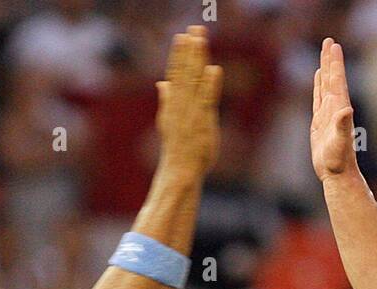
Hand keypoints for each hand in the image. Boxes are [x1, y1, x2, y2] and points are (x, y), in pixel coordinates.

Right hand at [156, 25, 222, 180]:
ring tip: (201, 40)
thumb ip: (167, 101)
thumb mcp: (168, 122)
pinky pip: (206, 101)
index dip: (179, 54)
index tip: (182, 35)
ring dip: (197, 60)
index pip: (175, 74)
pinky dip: (209, 86)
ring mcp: (190, 114)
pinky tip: (213, 70)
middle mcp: (179, 106)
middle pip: (184, 73)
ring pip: (193, 82)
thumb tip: (162, 84)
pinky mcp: (201, 124)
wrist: (180, 172)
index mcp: (172, 104)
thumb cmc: (178, 150)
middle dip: (189, 50)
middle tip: (195, 29)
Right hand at [311, 38, 357, 182]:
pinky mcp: (320, 122)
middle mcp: (335, 108)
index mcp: (339, 108)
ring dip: (324, 69)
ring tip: (324, 53)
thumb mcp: (340, 142)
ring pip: (325, 85)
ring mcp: (327, 114)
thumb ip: (343, 125)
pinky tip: (317, 78)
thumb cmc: (339, 160)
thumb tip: (346, 110)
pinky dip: (318, 86)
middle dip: (330, 60)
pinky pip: (318, 98)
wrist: (337, 174)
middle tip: (329, 40)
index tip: (333, 45)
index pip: (336, 80)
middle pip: (331, 78)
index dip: (334, 62)